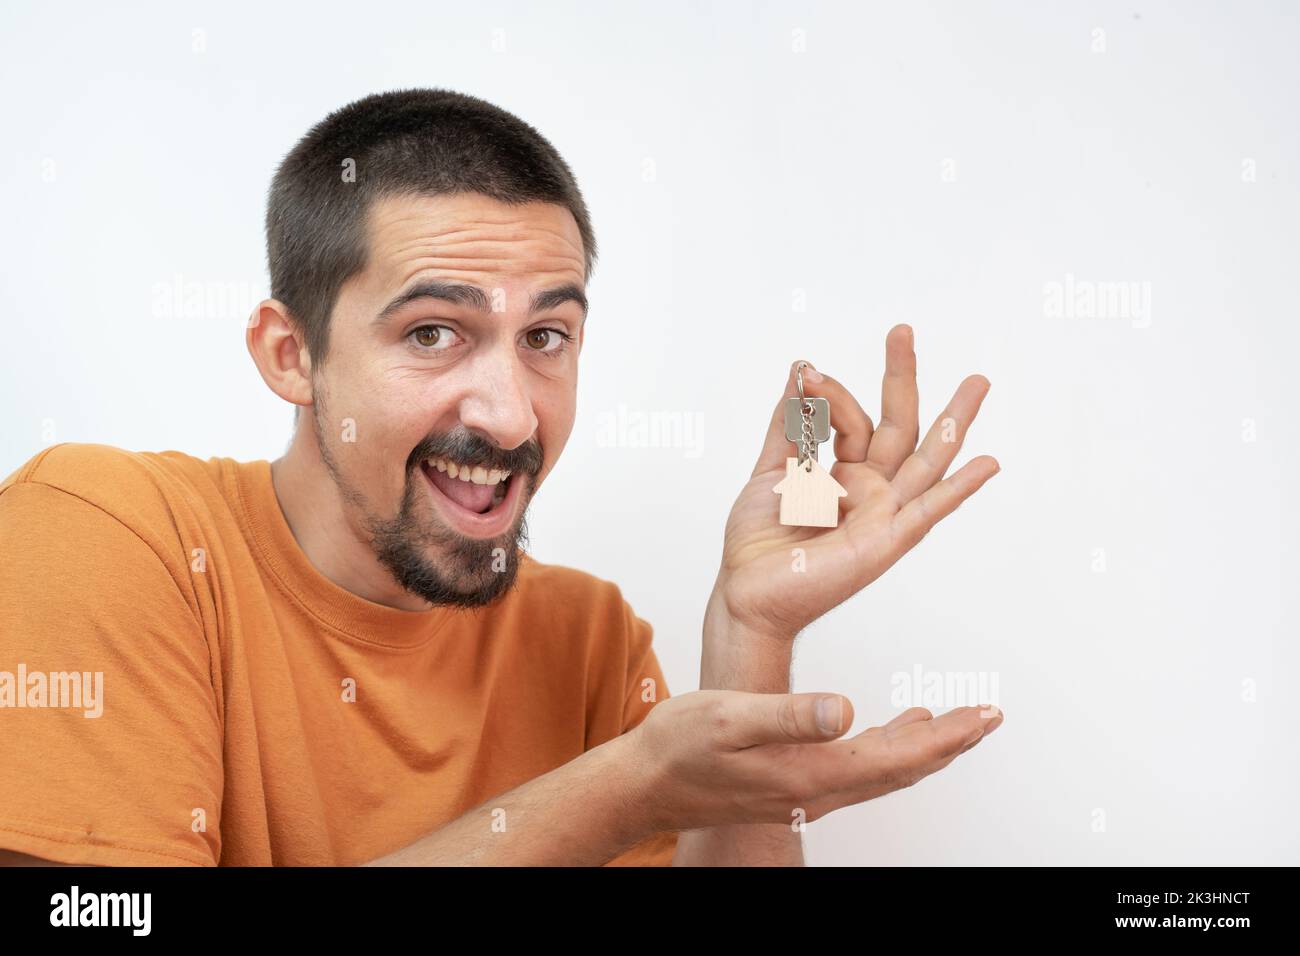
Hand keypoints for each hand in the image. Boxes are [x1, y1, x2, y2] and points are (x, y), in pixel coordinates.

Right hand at [627, 689, 1003, 829]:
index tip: (982, 715)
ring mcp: (806, 791)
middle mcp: (816, 790)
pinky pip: (858, 768)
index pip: (895, 758)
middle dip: (949, 742)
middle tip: (988, 716)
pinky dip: (888, 747)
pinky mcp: (794, 782)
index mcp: (808, 773)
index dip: (944, 737)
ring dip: (924, 745)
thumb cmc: (679, 748)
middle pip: (901, 769)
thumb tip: (844, 709)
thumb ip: (788, 716)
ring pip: (883, 770)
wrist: (644, 783)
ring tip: (956, 720)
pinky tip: (892, 726)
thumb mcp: (728, 719)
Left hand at [711, 324, 997, 641]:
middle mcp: (871, 488)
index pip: (852, 418)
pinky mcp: (887, 542)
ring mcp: (883, 513)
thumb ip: (789, 424)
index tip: (804, 372)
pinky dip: (958, 489)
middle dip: (901, 377)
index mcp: (845, 471)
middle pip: (899, 425)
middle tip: (901, 330)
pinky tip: (987, 463)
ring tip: (977, 382)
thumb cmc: (759, 541)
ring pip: (926, 460)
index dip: (831, 392)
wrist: (747, 592)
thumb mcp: (770, 469)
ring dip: (953, 421)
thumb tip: (799, 367)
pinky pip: (928, 511)